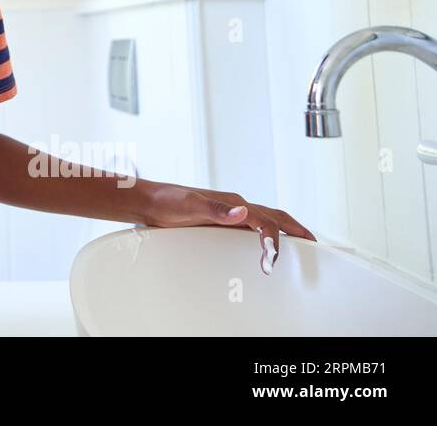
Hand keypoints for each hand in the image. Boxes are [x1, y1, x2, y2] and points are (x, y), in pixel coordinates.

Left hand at [142, 183, 315, 274]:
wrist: (148, 200)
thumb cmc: (166, 201)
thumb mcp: (190, 205)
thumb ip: (216, 209)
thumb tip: (242, 211)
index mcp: (233, 203)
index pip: (265, 221)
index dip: (274, 240)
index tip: (273, 260)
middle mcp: (234, 206)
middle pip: (274, 216)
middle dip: (296, 229)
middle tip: (313, 243)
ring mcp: (228, 212)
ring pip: (264, 220)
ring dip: (284, 230)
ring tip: (298, 243)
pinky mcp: (220, 220)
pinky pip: (250, 226)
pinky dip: (265, 234)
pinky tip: (263, 243)